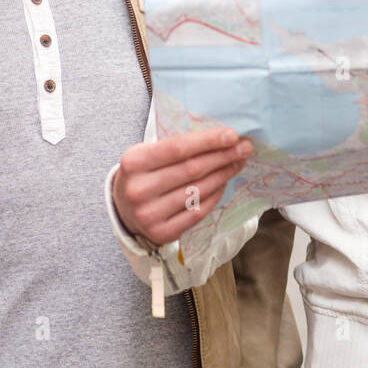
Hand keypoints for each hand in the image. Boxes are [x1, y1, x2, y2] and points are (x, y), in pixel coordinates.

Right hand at [113, 127, 252, 244]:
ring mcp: (149, 214)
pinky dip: (214, 196)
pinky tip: (223, 184)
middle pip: (191, 169)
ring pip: (197, 191)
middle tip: (244, 148)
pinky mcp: (162, 233)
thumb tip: (220, 137)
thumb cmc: (143, 174)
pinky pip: (198, 212)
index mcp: (133, 162)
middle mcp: (139, 189)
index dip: (208, 141)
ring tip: (237, 163)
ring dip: (223, 175)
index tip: (233, 135)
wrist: (123, 209)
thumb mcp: (147, 154)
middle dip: (223, 157)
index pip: (178, 148)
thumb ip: (176, 146)